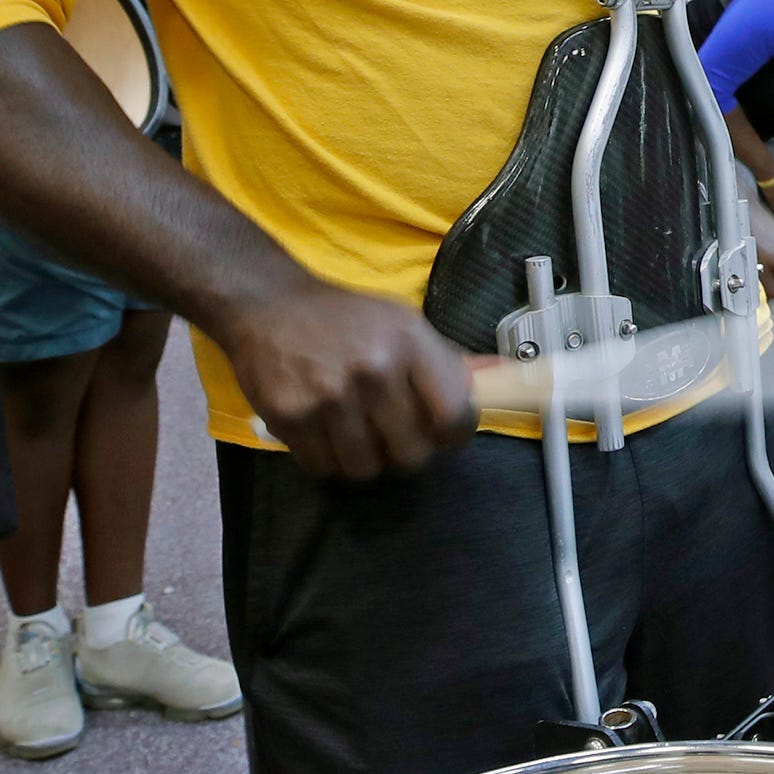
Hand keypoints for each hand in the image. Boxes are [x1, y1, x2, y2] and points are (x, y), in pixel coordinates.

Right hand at [217, 281, 474, 480]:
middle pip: (412, 454)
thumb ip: (450, 361)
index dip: (454, 435)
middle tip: (394, 433)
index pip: (454, 417)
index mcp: (410, 343)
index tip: (445, 433)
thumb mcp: (404, 324)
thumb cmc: (345, 318)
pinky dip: (327, 459)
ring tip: (357, 431)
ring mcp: (329, 396)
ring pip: (366, 469)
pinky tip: (325, 430)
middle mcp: (374, 370)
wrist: (269, 305)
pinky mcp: (291, 417)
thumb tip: (503, 378)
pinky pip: (324, 468)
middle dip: (406, 450)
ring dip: (364, 459)